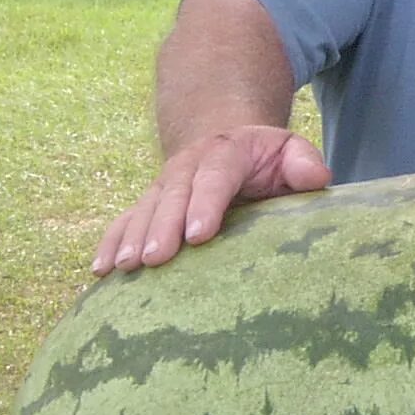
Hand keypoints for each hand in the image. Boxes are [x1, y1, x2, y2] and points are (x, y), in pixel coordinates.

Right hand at [92, 126, 331, 274]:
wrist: (225, 144)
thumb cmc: (266, 159)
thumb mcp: (289, 150)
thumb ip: (303, 162)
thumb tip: (315, 177)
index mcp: (225, 152)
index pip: (216, 176)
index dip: (205, 203)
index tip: (198, 235)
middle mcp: (187, 167)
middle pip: (172, 194)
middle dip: (162, 227)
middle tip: (155, 259)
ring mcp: (163, 186)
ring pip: (143, 209)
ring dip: (131, 238)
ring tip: (124, 268)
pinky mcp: (147, 206)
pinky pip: (123, 222)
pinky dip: (110, 244)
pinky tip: (100, 271)